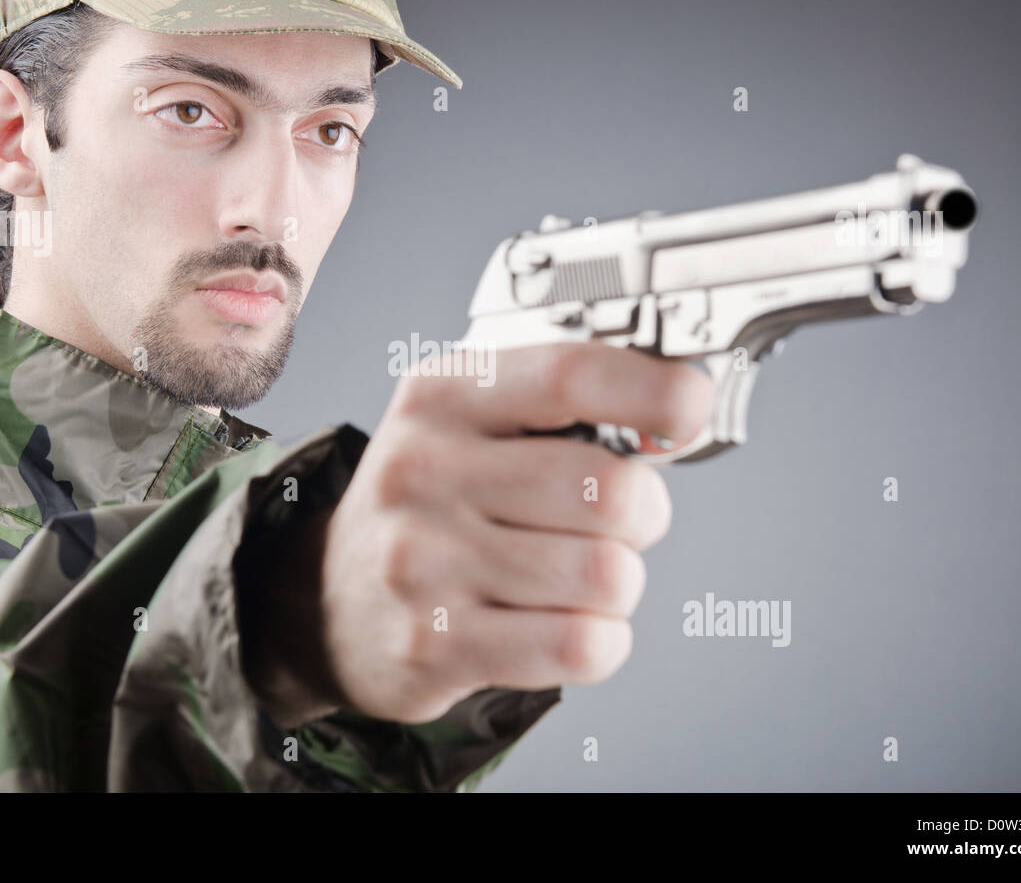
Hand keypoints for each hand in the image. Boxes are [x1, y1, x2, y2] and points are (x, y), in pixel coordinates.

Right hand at [293, 342, 714, 724]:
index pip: (570, 374)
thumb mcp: (468, 421)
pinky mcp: (433, 643)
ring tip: (575, 577)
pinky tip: (567, 626)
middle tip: (613, 521)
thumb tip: (679, 402)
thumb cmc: (431, 503)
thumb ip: (561, 402)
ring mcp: (422, 561)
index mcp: (439, 395)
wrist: (333, 599)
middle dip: (643, 514)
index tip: (686, 411)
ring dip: (617, 584)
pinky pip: (580, 645)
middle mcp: (422, 470)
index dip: (654, 391)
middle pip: (610, 489)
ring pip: (606, 574)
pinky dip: (600, 641)